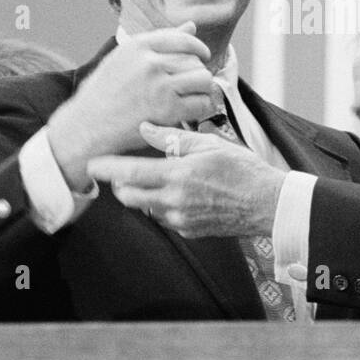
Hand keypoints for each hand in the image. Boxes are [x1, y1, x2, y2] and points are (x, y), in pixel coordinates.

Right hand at [47, 24, 215, 189]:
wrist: (85, 126)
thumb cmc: (101, 94)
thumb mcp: (123, 59)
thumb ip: (157, 43)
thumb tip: (191, 25)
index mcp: (138, 46)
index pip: (183, 38)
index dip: (198, 47)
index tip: (202, 56)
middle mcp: (150, 62)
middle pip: (195, 60)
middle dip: (198, 73)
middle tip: (194, 86)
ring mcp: (160, 86)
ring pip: (203, 79)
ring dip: (203, 90)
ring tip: (195, 97)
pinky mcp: (167, 110)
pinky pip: (201, 103)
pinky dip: (201, 109)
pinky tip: (192, 112)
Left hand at [87, 122, 284, 239]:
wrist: (267, 204)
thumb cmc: (243, 169)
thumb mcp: (209, 144)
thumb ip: (173, 138)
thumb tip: (145, 128)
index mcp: (178, 176)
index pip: (129, 174)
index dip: (106, 169)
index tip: (92, 163)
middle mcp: (174, 202)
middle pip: (129, 196)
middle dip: (120, 184)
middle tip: (122, 170)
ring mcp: (180, 220)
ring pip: (145, 208)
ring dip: (142, 194)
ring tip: (157, 177)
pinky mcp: (188, 231)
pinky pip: (164, 218)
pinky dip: (163, 204)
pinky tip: (179, 192)